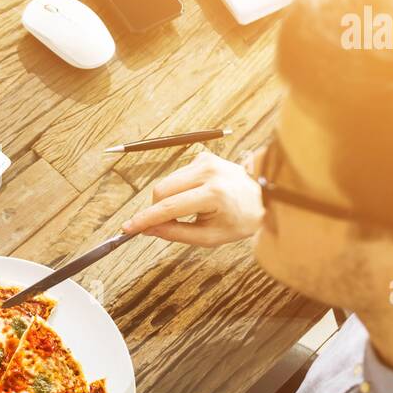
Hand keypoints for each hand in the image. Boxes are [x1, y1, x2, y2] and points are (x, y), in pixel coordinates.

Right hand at [122, 150, 263, 246]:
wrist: (263, 197)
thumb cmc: (239, 220)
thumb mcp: (210, 237)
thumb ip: (176, 233)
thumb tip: (148, 229)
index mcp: (213, 195)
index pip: (169, 207)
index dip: (146, 218)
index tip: (128, 227)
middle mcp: (208, 173)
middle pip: (161, 190)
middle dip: (155, 208)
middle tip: (162, 223)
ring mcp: (206, 161)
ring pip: (167, 182)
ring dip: (168, 198)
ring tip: (190, 210)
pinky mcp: (204, 156)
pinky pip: (178, 175)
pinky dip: (179, 189)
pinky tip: (196, 196)